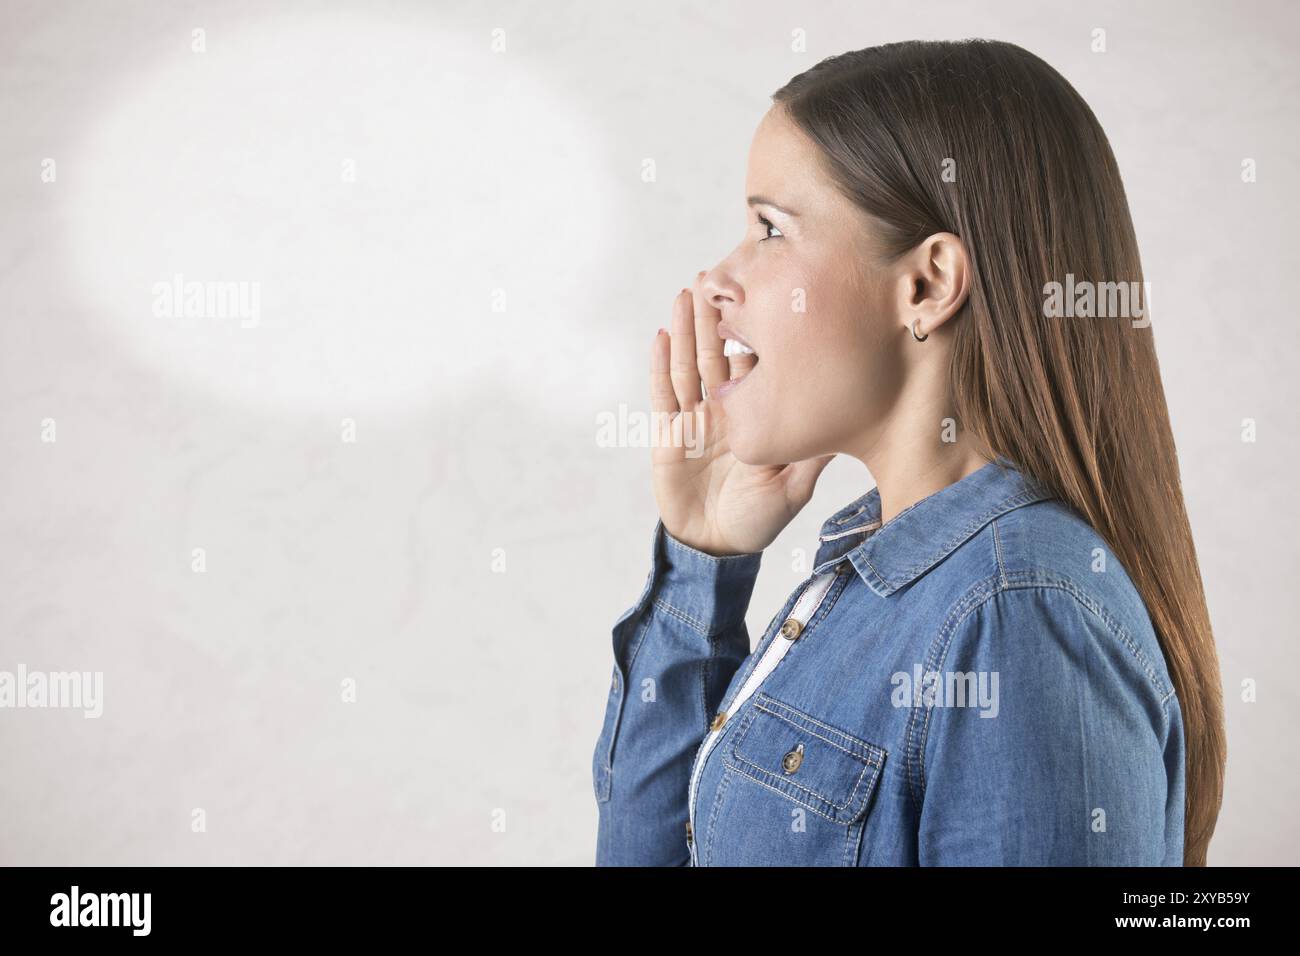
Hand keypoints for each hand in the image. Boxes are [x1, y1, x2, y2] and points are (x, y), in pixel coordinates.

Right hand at [649, 271, 835, 555]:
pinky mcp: (668, 434)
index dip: (753, 330)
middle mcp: (723, 408)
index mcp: (753, 413)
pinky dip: (661, 365)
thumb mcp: (796, 485)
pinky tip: (662, 335)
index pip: (753, 363)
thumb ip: (814, 453)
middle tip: (714, 275)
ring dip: (687, 329)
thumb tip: (849, 421)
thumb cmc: (758, 518)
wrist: (718, 545)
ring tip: (687, 293)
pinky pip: (664, 393)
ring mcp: (694, 419)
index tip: (760, 293)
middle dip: (714, 316)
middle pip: (716, 353)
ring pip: (689, 364)